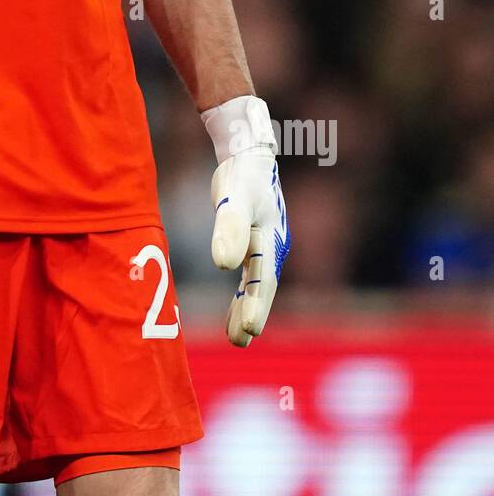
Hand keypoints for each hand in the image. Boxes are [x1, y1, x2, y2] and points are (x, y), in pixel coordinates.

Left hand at [202, 95, 289, 346]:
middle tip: (241, 340)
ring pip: (258, 285)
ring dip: (248, 308)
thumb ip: (229, 228)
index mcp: (271, 239)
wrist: (247, 155)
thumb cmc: (242, 176)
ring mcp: (265, 246)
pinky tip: (237, 310)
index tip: (249, 330)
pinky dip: (245, 295)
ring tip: (239, 338)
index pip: (263, 279)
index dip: (256, 305)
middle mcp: (272, 246)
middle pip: (264, 287)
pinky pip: (251, 276)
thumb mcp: (234, 198)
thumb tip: (223, 264)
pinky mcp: (253, 243)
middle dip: (254, 313)